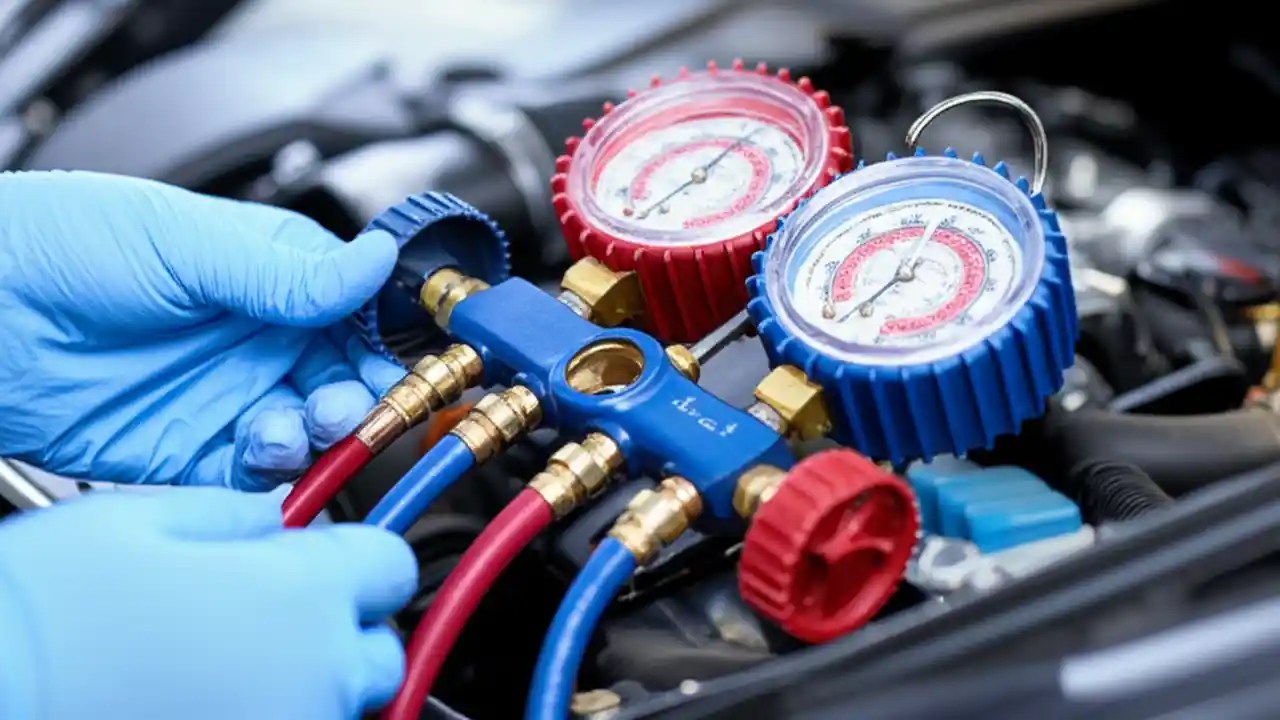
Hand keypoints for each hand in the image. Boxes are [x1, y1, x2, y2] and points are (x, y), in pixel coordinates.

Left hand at [0, 171, 406, 488]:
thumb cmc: (60, 244)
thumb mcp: (186, 243)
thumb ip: (287, 271)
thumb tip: (375, 258)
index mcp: (265, 273)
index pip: (351, 310)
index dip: (378, 339)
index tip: (391, 360)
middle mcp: (254, 335)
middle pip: (341, 377)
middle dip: (358, 395)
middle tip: (350, 402)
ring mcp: (225, 393)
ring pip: (308, 429)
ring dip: (320, 433)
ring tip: (297, 423)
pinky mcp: (191, 448)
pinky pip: (255, 472)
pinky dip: (273, 472)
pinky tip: (261, 449)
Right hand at [0, 488, 416, 718]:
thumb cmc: (44, 615)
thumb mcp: (141, 520)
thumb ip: (235, 514)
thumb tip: (273, 520)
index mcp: (300, 594)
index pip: (392, 566)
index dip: (359, 555)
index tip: (326, 558)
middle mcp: (313, 675)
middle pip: (378, 650)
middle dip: (340, 629)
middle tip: (271, 617)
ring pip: (337, 704)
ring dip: (306, 681)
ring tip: (225, 664)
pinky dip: (271, 714)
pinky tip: (207, 699)